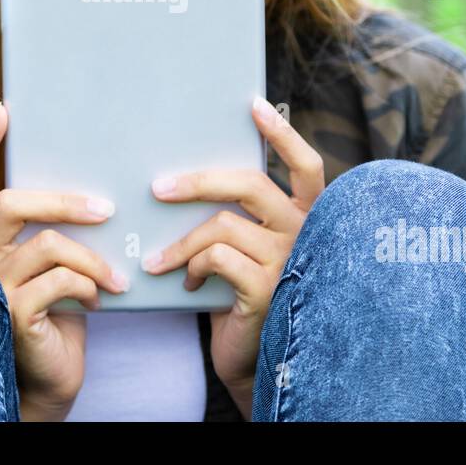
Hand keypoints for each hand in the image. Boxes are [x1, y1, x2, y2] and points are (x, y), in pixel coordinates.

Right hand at [0, 102, 129, 420]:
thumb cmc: (57, 311)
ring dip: (93, 259)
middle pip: (11, 204)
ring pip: (46, 245)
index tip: (5, 111)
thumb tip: (97, 187)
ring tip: (116, 278)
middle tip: (106, 209)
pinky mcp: (10, 312)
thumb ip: (53, 228)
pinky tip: (98, 302)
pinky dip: (88, 287)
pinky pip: (59, 281)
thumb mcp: (53, 263)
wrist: (52, 375)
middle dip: (63, 201)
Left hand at [140, 96, 324, 417]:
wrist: (251, 359)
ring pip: (222, 225)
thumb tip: (180, 179)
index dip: (283, 134)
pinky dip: (192, 267)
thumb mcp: (245, 251)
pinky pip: (217, 257)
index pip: (307, 165)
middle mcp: (306, 233)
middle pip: (249, 184)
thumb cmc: (242, 297)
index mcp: (306, 217)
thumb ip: (236, 217)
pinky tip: (189, 285)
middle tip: (158, 187)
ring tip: (158, 260)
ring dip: (181, 243)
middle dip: (198, 181)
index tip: (255, 104)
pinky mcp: (270, 288)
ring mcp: (291, 260)